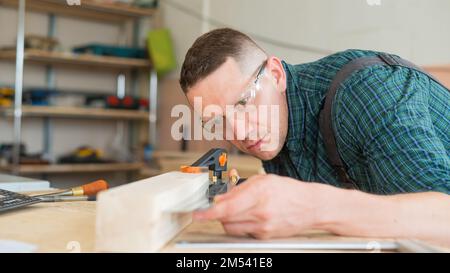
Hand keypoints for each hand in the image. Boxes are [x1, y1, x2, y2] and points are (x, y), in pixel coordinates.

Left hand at [193, 171, 323, 238]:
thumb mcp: (263, 181)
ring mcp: (263, 227)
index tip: (197, 214)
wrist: (311, 207)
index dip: (209, 212)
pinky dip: (240, 224)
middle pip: (226, 219)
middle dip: (216, 214)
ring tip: (236, 209)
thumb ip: (238, 189)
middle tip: (215, 207)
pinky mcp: (265, 236)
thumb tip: (219, 198)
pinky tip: (249, 215)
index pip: (227, 207)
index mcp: (260, 193)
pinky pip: (243, 232)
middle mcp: (261, 212)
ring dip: (227, 220)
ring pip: (232, 228)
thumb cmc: (288, 191)